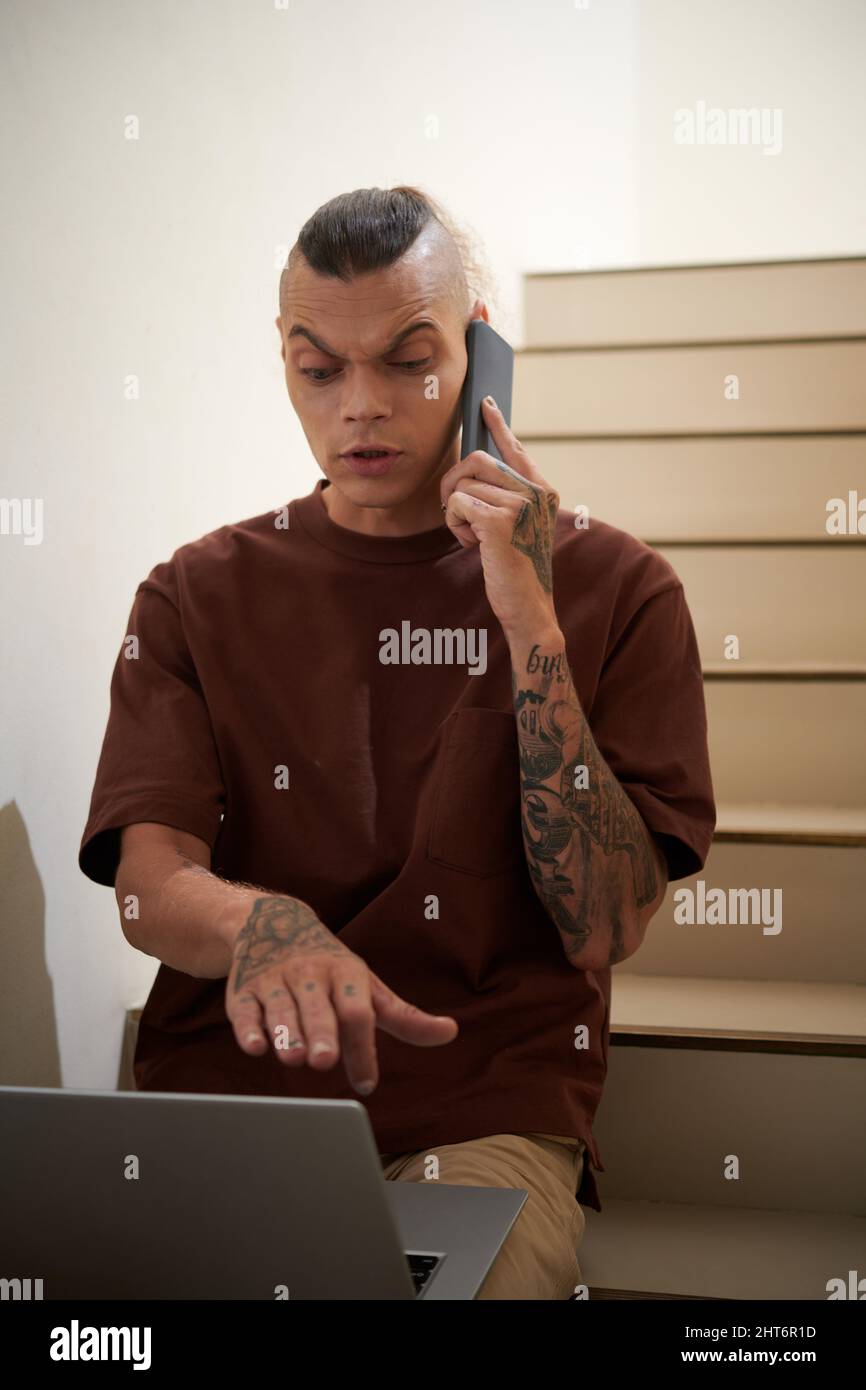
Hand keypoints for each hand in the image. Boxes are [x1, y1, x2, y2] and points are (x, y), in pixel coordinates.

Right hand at [223, 895, 458, 1095]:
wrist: (271, 921)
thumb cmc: (331, 966)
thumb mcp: (367, 985)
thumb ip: (404, 1015)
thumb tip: (450, 1032)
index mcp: (346, 973)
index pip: (358, 1011)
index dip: (363, 1046)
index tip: (367, 1083)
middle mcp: (310, 973)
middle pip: (319, 1006)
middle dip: (321, 1033)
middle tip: (324, 1060)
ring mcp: (275, 980)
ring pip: (281, 1007)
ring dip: (287, 1033)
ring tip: (293, 1058)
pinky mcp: (243, 989)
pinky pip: (244, 1009)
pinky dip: (248, 1028)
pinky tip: (256, 1046)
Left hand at [440, 396, 559, 640]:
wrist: (529, 607)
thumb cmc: (519, 570)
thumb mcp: (519, 528)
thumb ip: (506, 498)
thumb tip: (474, 468)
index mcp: (544, 492)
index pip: (516, 449)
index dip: (498, 425)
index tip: (485, 403)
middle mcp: (535, 492)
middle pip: (477, 460)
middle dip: (453, 482)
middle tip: (454, 510)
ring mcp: (520, 504)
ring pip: (462, 484)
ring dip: (456, 512)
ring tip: (474, 537)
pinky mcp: (499, 520)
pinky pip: (456, 503)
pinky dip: (455, 525)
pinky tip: (473, 545)